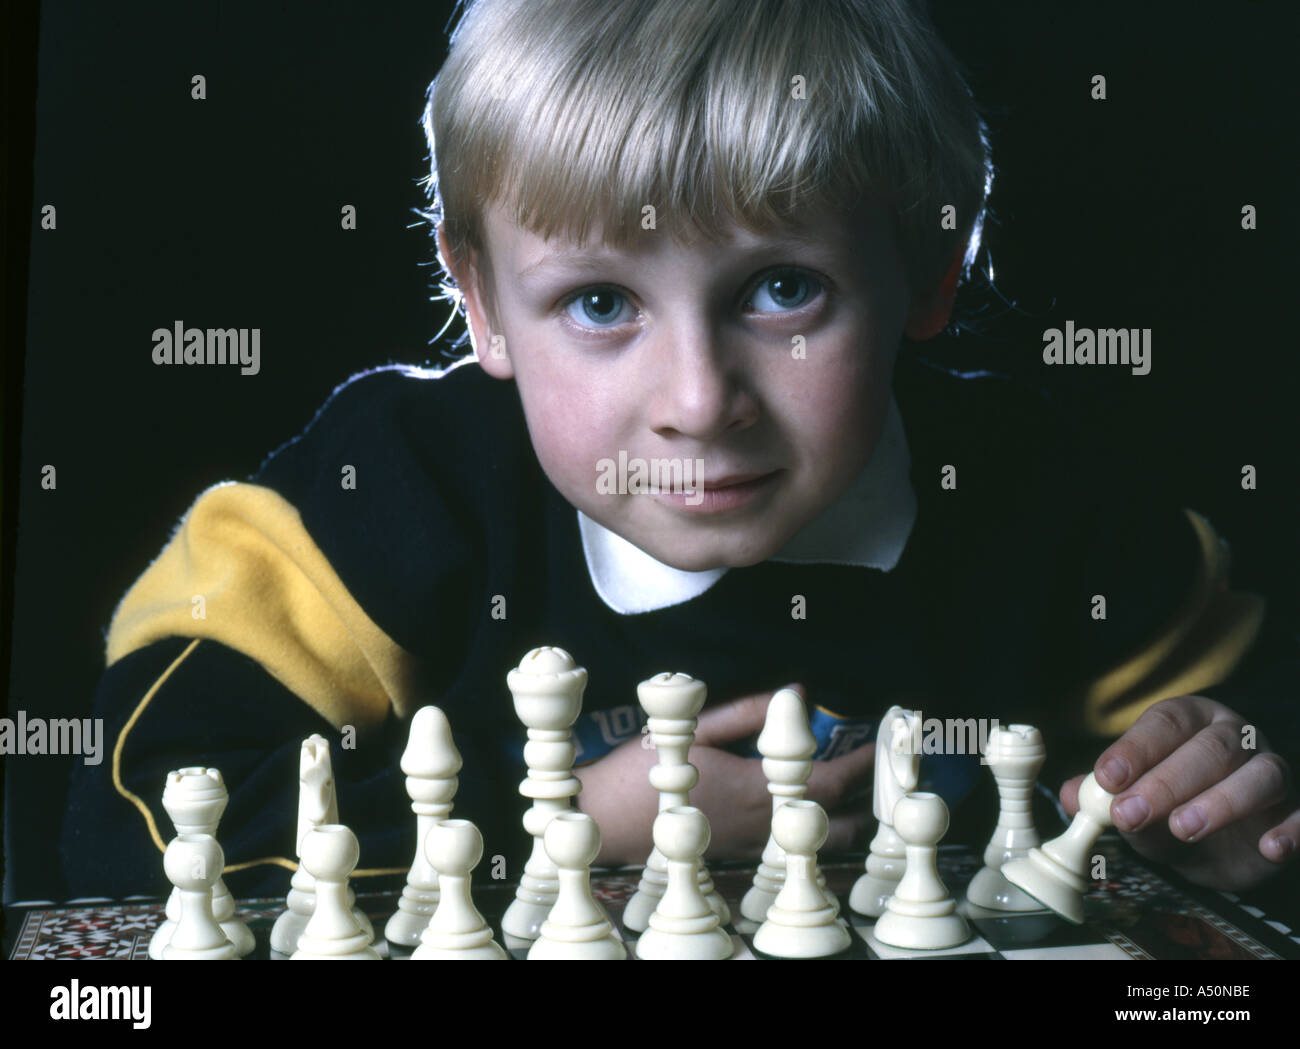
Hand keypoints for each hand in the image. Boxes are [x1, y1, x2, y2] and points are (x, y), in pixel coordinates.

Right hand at [574, 685, 873, 865]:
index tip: (877, 743)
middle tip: (881, 775)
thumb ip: (748, 711)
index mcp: (755, 791)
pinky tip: (808, 810)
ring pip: (812, 839)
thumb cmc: (644, 772)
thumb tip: (795, 693)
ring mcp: (748, 844)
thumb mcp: (694, 728)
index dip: (858, 764)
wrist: (604, 820)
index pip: (827, 782)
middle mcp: (760, 825)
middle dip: (864, 801)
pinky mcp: (734, 851)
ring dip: (841, 818)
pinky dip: (809, 829)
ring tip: (858, 795)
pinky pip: (786, 844)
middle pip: (832, 823)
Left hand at [1060, 694, 1298, 890]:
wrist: (1221, 842)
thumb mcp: (1134, 800)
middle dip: (1166, 781)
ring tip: (1182, 827)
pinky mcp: (1295, 809)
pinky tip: (1267, 848)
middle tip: (1130, 812)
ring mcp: (1270, 770)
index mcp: (1191, 721)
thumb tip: (1069, 796)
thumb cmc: (1171, 804)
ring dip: (1220, 801)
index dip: (1136, 747)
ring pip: (1259, 775)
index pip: (1165, 722)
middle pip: (1209, 748)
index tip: (1107, 776)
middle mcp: (1235, 737)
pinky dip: (1291, 830)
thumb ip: (1102, 798)